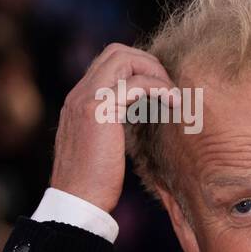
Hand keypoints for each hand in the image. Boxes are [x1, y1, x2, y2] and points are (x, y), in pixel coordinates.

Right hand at [50, 43, 176, 213]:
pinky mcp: (98, 111)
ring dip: (156, 72)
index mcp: (80, 99)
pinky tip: (172, 104)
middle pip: (116, 51)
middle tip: (170, 88)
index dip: (140, 67)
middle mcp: (79, 93)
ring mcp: (86, 99)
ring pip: (124, 59)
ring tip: (174, 96)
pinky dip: (158, 88)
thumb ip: (115, 122)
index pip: (109, 61)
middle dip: (150, 63)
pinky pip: (134, 84)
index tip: (161, 88)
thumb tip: (141, 114)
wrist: (77, 200)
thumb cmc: (95, 180)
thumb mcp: (105, 143)